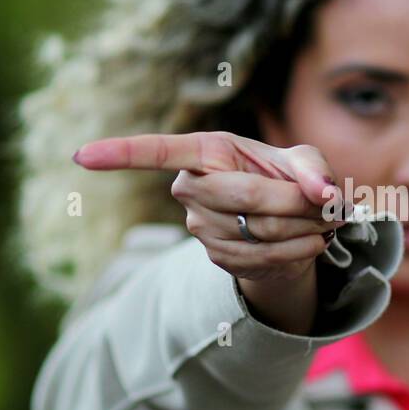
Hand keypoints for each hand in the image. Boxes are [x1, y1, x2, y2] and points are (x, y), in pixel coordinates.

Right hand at [73, 131, 342, 332]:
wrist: (293, 227)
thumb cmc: (292, 180)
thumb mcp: (307, 163)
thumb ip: (315, 171)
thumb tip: (323, 193)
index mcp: (207, 150)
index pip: (157, 152)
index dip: (120, 153)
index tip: (80, 156)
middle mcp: (192, 187)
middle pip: (240, 197)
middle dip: (294, 203)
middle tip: (328, 205)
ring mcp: (200, 227)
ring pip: (256, 231)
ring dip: (303, 230)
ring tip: (323, 222)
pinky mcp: (217, 257)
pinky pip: (261, 258)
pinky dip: (297, 251)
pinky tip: (310, 242)